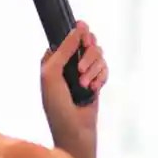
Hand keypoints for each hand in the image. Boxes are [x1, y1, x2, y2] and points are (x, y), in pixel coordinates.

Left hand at [40, 21, 107, 157]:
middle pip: (88, 42)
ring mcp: (83, 71)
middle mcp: (69, 62)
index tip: (84, 41)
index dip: (78, 36)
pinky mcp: (95, 80)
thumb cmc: (57, 106)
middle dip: (89, 55)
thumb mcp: (52, 74)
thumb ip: (64, 49)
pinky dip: (101, 77)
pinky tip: (93, 89)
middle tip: (81, 69)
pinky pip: (105, 68)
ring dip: (94, 69)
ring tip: (85, 85)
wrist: (74, 131)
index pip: (69, 35)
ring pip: (98, 54)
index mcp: (53, 58)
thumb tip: (80, 27)